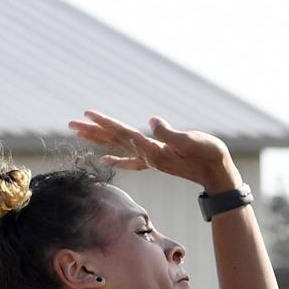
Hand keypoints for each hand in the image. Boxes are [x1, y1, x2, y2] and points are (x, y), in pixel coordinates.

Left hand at [70, 110, 239, 191]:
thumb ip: (169, 133)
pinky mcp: (157, 160)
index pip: (123, 132)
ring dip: (99, 139)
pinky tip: (105, 157)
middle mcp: (147, 155)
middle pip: (114, 140)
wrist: (218, 174)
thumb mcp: (190, 141)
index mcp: (153, 149)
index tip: (87, 115)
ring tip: (80, 133)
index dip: (105, 123)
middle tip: (70, 124)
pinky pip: (131, 159)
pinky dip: (117, 157)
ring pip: (119, 146)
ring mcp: (151, 158)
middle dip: (92, 132)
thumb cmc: (208, 155)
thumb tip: (151, 122)